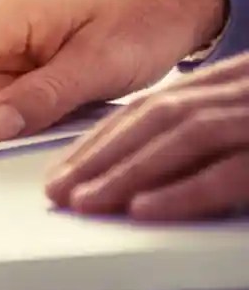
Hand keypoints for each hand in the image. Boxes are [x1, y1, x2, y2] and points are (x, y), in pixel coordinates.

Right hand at [0, 0, 226, 145]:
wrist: (160, 0)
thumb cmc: (136, 22)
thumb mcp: (100, 65)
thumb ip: (42, 96)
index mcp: (4, 14)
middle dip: (11, 114)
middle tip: (73, 95)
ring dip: (25, 109)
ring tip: (75, 84)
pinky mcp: (1, 54)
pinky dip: (26, 104)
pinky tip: (60, 83)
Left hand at [46, 52, 248, 221]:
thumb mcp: (242, 108)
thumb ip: (202, 125)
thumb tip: (143, 155)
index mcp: (229, 80)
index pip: (151, 106)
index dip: (105, 138)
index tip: (66, 168)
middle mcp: (239, 88)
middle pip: (156, 118)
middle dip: (103, 157)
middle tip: (58, 191)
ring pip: (182, 136)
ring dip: (127, 172)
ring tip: (85, 202)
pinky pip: (228, 171)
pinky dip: (182, 191)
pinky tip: (141, 210)